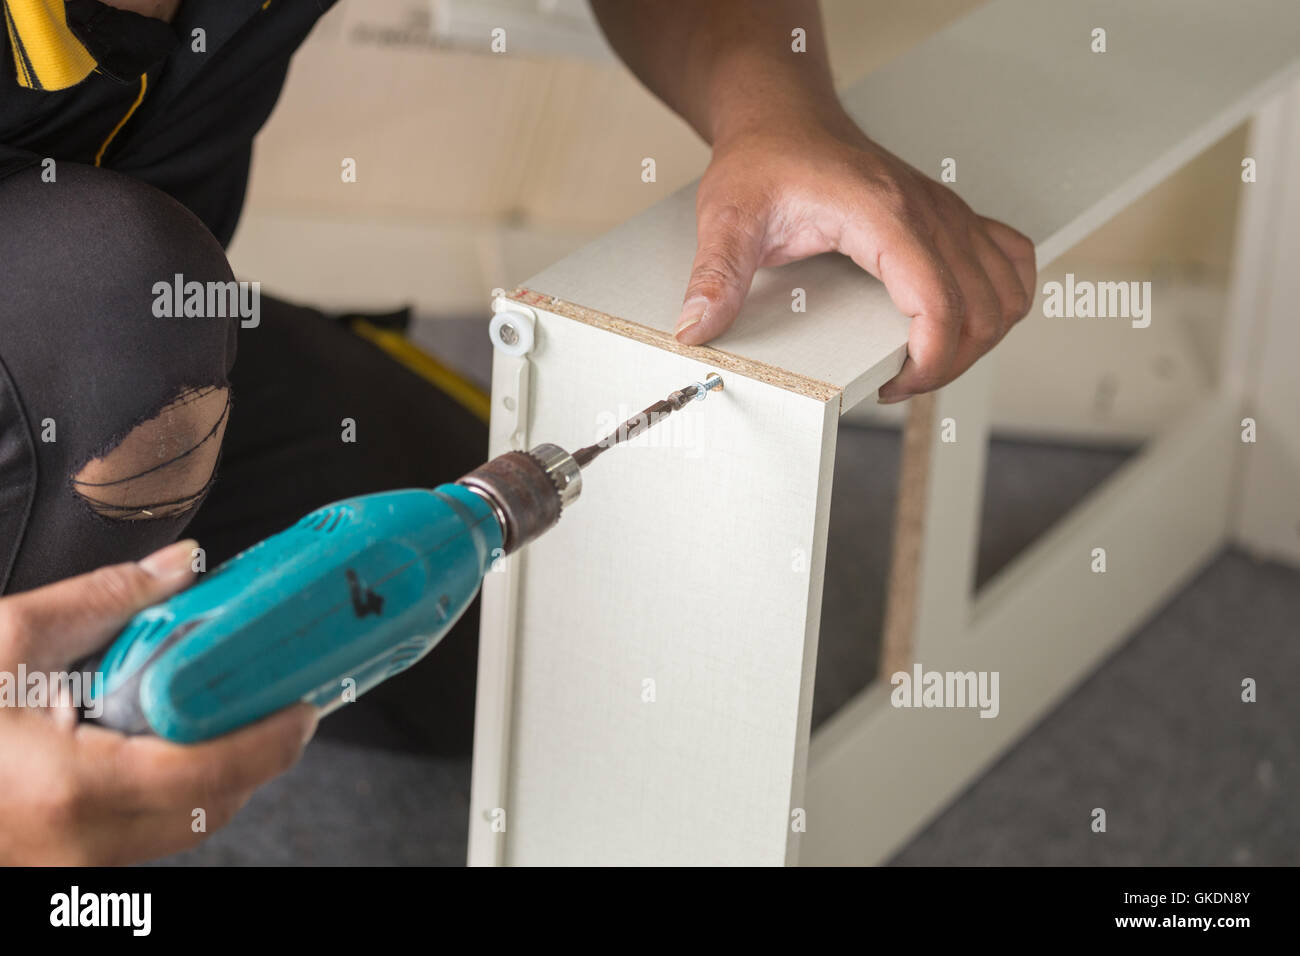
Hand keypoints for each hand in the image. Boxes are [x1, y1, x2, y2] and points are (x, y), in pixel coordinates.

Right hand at [0, 540, 316, 864]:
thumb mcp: (9, 637)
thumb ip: (109, 599)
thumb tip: (187, 565)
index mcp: (75, 787)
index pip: (213, 774)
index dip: (273, 739)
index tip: (306, 702)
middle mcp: (83, 844)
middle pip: (213, 808)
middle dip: (258, 753)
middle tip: (278, 693)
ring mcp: (72, 868)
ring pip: (184, 829)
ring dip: (221, 774)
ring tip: (229, 708)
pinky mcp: (63, 868)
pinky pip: (147, 835)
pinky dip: (177, 793)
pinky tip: (170, 741)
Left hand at [675, 113, 1036, 402]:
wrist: (782, 115)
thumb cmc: (764, 158)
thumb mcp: (728, 217)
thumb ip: (716, 275)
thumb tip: (698, 329)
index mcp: (883, 215)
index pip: (940, 304)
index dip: (929, 362)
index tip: (894, 387)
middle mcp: (928, 212)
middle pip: (983, 309)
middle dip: (951, 364)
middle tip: (901, 383)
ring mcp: (946, 213)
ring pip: (1008, 290)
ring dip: (982, 338)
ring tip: (928, 360)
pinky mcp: (950, 216)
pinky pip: (1010, 259)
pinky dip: (1003, 299)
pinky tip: (969, 318)